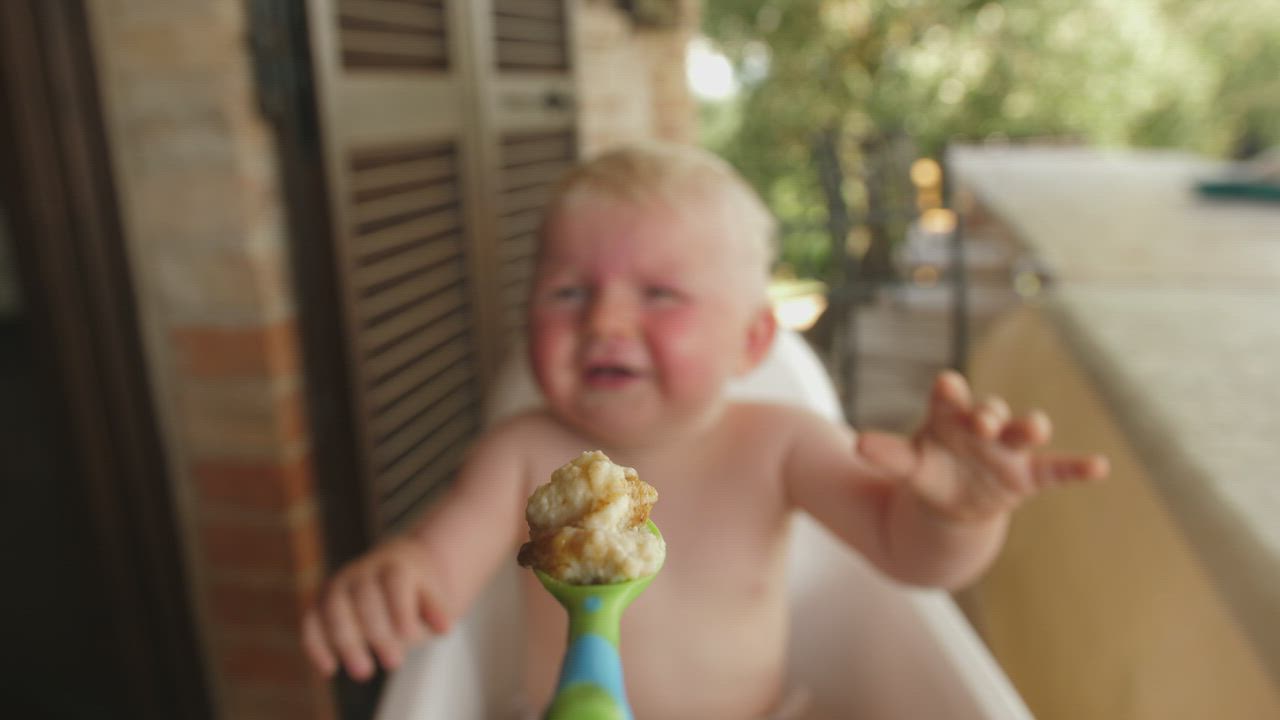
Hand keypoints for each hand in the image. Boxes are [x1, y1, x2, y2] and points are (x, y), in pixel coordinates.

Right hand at [302, 535, 447, 680]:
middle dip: (378, 632)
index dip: (399, 608)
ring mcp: (339, 585)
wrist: (397, 574)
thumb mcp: (433, 600)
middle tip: (395, 664)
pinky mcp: (321, 603)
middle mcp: (362, 571)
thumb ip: (434, 611)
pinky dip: (315, 644)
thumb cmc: (417, 595)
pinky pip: (311, 620)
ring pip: (333, 607)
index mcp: (395, 566)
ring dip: (346, 642)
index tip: (409, 636)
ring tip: (364, 673)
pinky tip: (329, 670)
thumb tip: (444, 628)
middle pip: (363, 596)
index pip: (394, 582)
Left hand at [860, 371, 1107, 522]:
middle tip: (981, 419)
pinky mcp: (1028, 474)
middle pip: (988, 411)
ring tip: (1034, 425)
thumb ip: (888, 454)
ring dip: (1029, 425)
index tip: (946, 384)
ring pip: (1022, 430)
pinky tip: (1100, 467)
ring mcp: (1007, 448)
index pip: (948, 397)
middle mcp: (982, 425)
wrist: (952, 502)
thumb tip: (856, 444)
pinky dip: (1078, 467)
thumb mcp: (908, 465)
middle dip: (987, 413)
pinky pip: (1056, 468)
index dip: (949, 391)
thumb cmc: (929, 471)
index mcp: (949, 415)